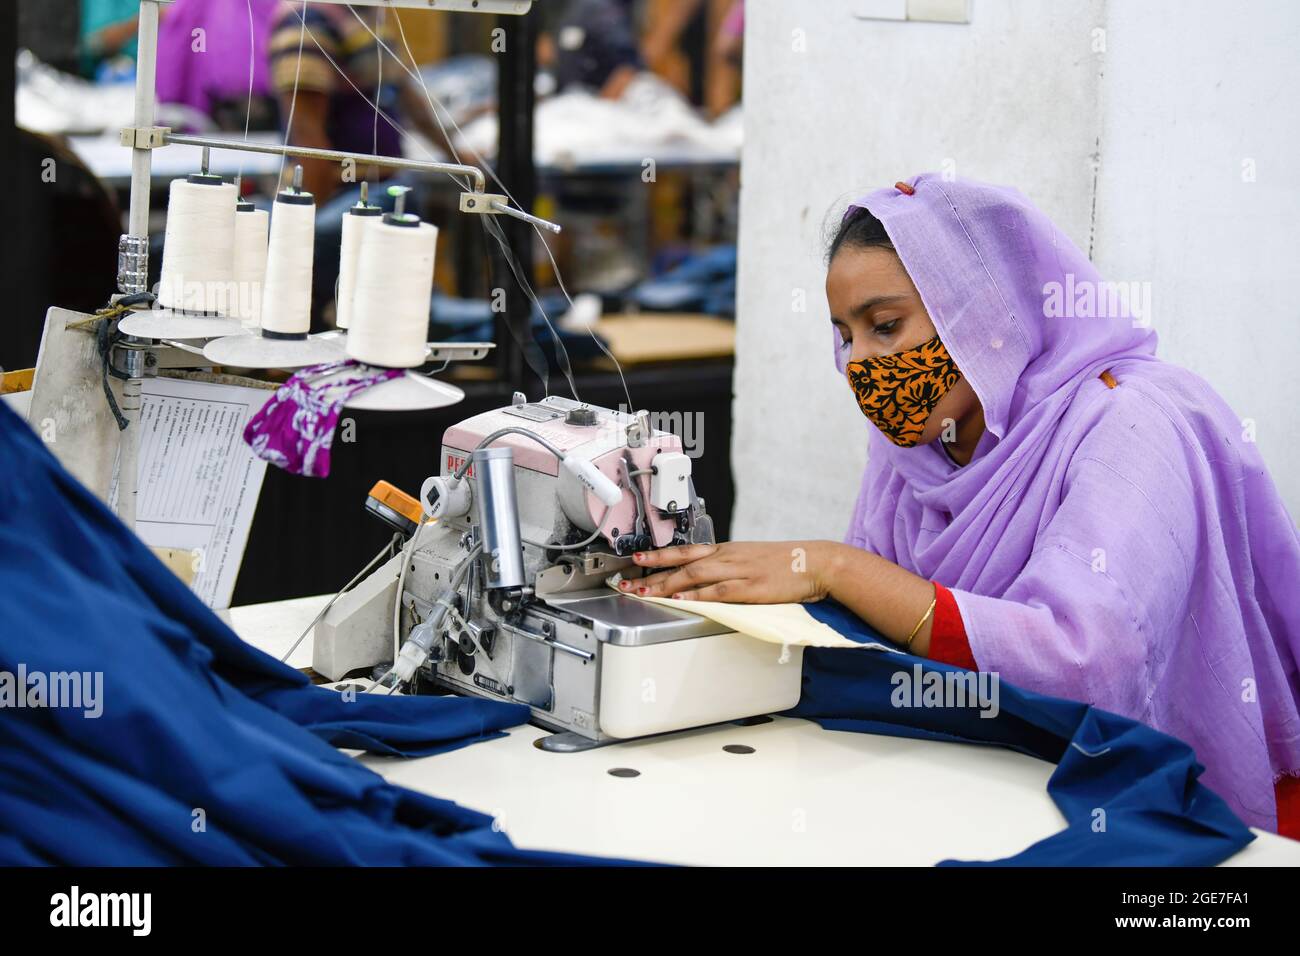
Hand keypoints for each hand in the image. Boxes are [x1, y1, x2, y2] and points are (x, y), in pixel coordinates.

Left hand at [619, 542, 842, 603]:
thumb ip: (727, 567)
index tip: (636, 559)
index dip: (658, 555)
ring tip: (643, 592)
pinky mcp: (751, 589)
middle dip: (652, 573)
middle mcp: (728, 558)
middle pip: (682, 563)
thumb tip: (705, 578)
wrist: (815, 562)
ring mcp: (739, 572)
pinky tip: (682, 600)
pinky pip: (719, 591)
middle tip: (626, 581)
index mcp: (727, 551)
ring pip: (694, 575)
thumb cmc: (785, 563)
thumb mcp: (750, 559)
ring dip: (666, 584)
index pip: (685, 551)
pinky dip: (698, 595)